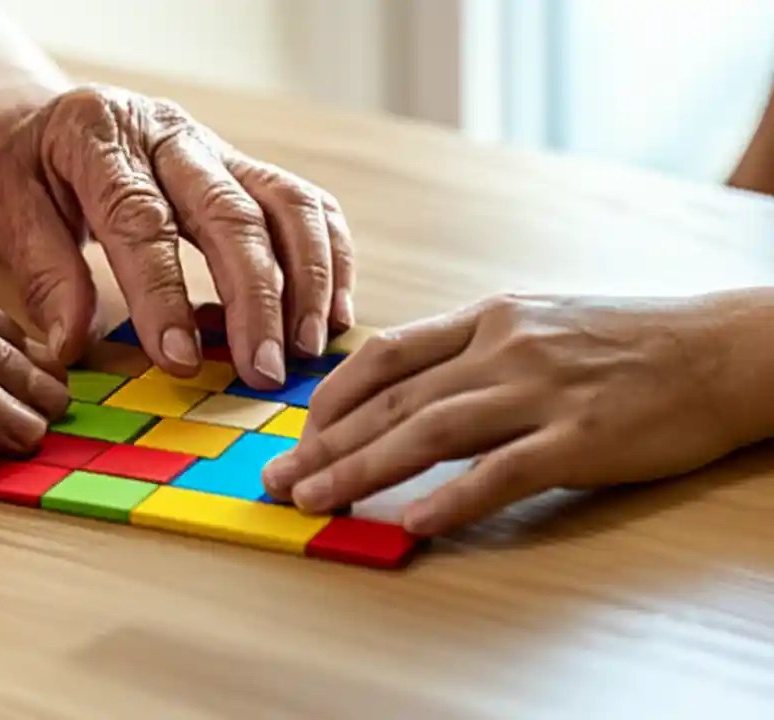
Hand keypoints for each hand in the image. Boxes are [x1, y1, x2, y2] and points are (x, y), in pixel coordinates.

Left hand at [0, 84, 354, 388]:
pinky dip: (326, 255)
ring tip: (307, 346)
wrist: (33, 119)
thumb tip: (73, 347)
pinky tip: (328, 312)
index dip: (164, 293)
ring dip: (307, 277)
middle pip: (231, 211)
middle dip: (257, 295)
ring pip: (285, 201)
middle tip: (265, 368)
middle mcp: (168, 133)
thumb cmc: (14, 166)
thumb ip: (42, 272)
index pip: (142, 218)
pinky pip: (303, 203)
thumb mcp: (3, 207)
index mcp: (99, 135)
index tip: (181, 361)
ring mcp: (213, 147)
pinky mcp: (241, 168)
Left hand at [261, 292, 773, 534]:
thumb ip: (471, 348)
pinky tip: (412, 523)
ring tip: (315, 501)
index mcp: (487, 318)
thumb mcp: (537, 321)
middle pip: (392, 401)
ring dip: (362, 470)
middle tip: (278, 480)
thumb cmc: (628, 339)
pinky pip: (503, 472)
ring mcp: (541, 392)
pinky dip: (453, 499)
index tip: (297, 434)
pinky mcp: (581, 437)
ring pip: (429, 432)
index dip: (331, 398)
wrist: (723, 348)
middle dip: (324, 444)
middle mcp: (503, 348)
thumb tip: (404, 387)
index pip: (385, 356)